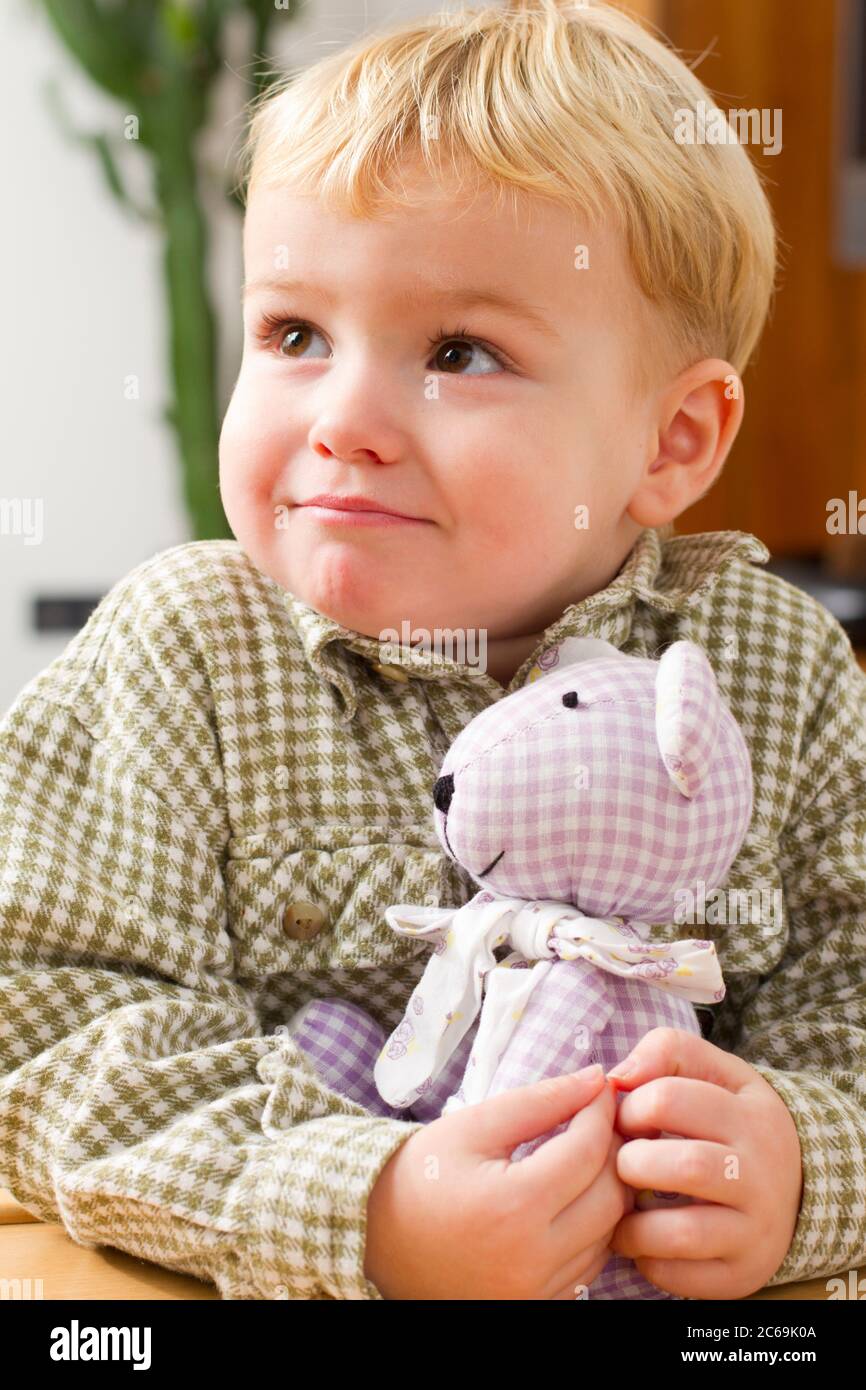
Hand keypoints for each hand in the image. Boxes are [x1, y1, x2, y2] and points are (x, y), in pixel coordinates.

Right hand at [364, 1065, 630, 1298]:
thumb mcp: (474, 1125)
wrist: (377, 1238)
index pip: (589, 1151)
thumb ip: (539, 1100)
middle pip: (610, 1197)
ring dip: (605, 1191)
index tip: (599, 1090)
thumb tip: (595, 1080)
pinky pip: (589, 1265)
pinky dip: (591, 1229)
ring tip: (584, 1157)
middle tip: (597, 1122)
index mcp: (513, 1206)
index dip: (601, 1112)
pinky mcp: (535, 1306)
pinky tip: (570, 1199)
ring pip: (607, 1234)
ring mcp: (536, 1290)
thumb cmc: (421, 1174)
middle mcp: (531, 1258)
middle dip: (612, 1151)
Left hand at [606, 1027, 803, 1297]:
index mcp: (749, 1115)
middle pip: (682, 1166)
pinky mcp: (742, 1274)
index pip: (668, 1099)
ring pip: (681, 1232)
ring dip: (632, 1223)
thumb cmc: (730, 1119)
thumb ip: (667, 1051)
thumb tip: (617, 1076)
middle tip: (622, 1163)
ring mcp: (754, 1230)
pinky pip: (683, 1279)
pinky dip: (648, 1262)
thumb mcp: (715, 1071)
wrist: (796, 1184)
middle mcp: (760, 1174)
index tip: (625, 1119)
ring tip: (621, 1208)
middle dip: (630, 1163)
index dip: (628, 1107)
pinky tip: (642, 1240)